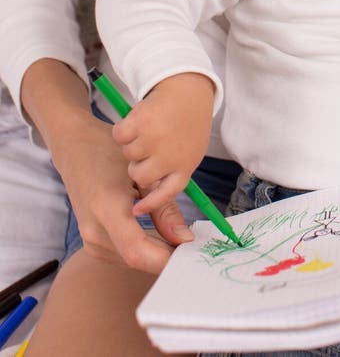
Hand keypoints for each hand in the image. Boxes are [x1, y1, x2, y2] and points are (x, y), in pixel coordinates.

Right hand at [22, 58, 192, 274]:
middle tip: (193, 245)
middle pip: (136, 259)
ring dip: (156, 254)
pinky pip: (123, 254)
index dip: (166, 259)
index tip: (191, 254)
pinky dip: (144, 248)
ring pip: (131, 261)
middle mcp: (93, 230)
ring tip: (178, 236)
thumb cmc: (111, 153)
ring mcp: (88, 239)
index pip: (137, 251)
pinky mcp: (91, 242)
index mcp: (106, 207)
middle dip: (167, 256)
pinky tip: (159, 233)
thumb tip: (186, 240)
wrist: (75, 148)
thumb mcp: (144, 174)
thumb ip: (165, 209)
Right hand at [112, 72, 214, 214]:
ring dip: (133, 143)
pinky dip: (124, 128)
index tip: (134, 210)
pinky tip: (138, 120)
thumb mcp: (189, 152)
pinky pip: (120, 135)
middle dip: (138, 164)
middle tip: (147, 147)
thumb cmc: (188, 122)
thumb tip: (158, 210)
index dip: (149, 203)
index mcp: (185, 165)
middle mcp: (170, 156)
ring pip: (128, 154)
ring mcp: (154, 139)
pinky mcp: (140, 122)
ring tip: (149, 130)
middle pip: (138, 175)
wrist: (187, 87)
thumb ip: (173, 176)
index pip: (165, 193)